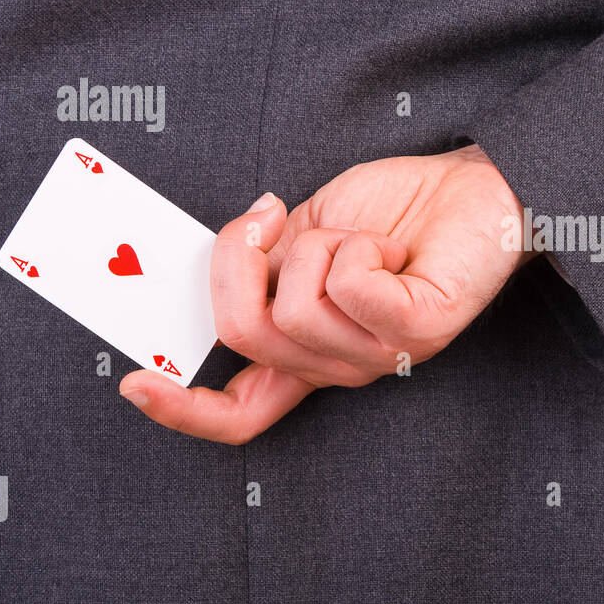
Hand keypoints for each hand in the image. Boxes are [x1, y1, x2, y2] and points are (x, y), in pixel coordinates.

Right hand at [118, 144, 531, 443]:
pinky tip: (390, 249)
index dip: (180, 409)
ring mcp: (381, 357)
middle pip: (244, 334)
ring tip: (362, 241)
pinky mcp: (420, 332)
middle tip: (275, 220)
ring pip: (295, 307)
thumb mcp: (300, 235)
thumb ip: (256, 264)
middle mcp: (339, 368)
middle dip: (240, 257)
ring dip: (320, 245)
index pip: (238, 414)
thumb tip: (221, 257)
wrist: (469, 189)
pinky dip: (359, 245)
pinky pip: (350, 288)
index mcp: (306, 354)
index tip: (134, 381)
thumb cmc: (390, 212)